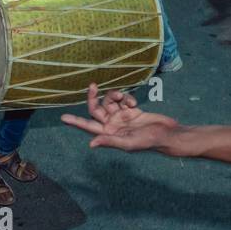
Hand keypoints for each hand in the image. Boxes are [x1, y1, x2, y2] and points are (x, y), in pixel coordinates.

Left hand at [59, 83, 180, 152]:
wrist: (167, 133)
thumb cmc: (148, 141)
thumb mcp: (128, 143)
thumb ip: (110, 141)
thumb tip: (91, 144)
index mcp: (109, 133)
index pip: (88, 126)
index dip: (76, 122)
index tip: (63, 118)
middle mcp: (113, 125)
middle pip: (96, 109)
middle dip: (94, 97)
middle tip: (92, 85)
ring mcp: (121, 116)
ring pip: (110, 101)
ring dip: (115, 96)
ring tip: (125, 99)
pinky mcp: (131, 110)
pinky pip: (123, 99)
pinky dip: (127, 98)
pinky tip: (134, 103)